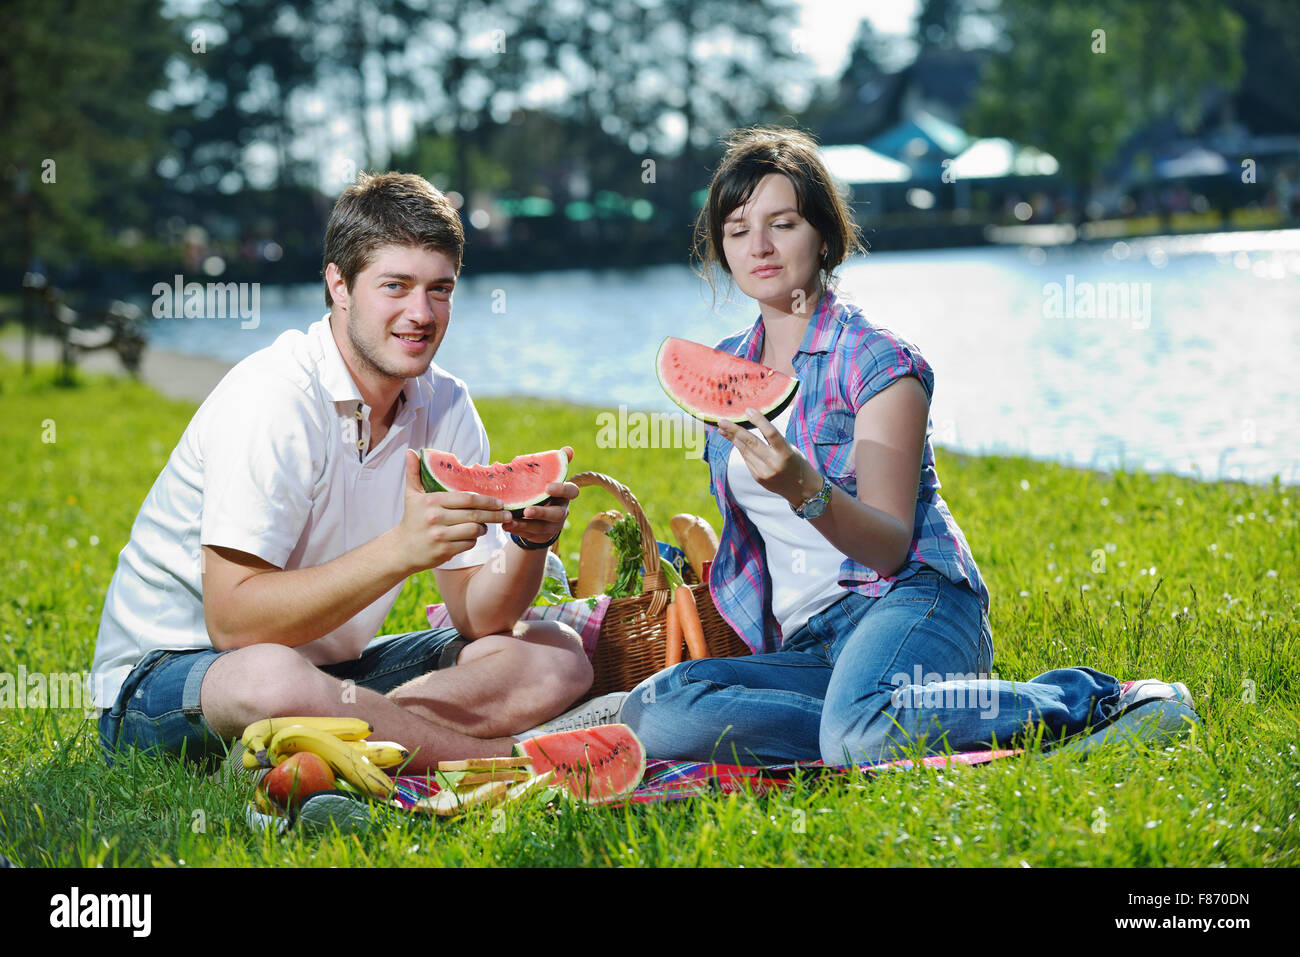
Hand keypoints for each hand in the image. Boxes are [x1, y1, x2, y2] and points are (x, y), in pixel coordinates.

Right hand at [398, 449, 510, 572]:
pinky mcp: (444, 551)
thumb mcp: (411, 495)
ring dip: (484, 528)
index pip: (466, 498)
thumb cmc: (411, 519)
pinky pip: (468, 544)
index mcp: (432, 501)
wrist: (401, 549)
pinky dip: (474, 540)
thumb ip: (414, 473)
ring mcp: (440, 535)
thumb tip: (410, 451)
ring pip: (474, 530)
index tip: (499, 502)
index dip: (486, 500)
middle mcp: (436, 518)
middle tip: (506, 514)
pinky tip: (472, 537)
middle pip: (474, 514)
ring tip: (485, 526)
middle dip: (494, 515)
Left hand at [503, 446, 577, 546]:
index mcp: (564, 495)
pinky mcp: (541, 535)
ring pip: (541, 527)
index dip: (561, 490)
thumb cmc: (544, 491)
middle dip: (542, 513)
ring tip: (509, 520)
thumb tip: (568, 449)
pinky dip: (517, 530)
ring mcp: (553, 525)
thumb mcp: (548, 478)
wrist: (542, 514)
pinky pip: (530, 534)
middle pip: (557, 514)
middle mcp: (562, 511)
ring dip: (525, 524)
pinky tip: (505, 525)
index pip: (571, 491)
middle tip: (527, 510)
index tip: (547, 487)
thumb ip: (556, 464)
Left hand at [716, 409, 822, 508]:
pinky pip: (747, 459)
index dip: (759, 421)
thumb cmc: (797, 463)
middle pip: (751, 443)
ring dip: (733, 439)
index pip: (771, 433)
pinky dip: (741, 448)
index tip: (748, 410)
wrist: (802, 490)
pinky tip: (734, 441)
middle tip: (721, 421)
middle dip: (734, 431)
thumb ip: (773, 439)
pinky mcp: (758, 478)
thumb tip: (752, 424)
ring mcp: (764, 472)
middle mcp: (773, 463)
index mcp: (786, 453)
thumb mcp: (790, 448)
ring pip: (745, 451)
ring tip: (722, 429)